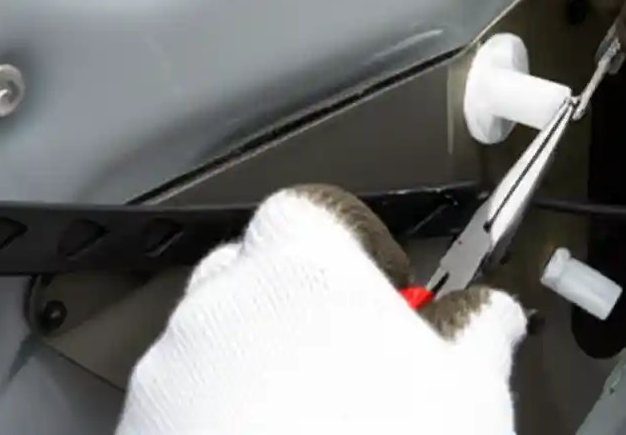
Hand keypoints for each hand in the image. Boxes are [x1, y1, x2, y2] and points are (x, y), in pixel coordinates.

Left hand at [117, 185, 526, 434]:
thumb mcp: (469, 390)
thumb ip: (477, 329)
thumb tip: (486, 315)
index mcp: (298, 268)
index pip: (316, 211)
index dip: (355, 245)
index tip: (386, 288)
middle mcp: (218, 308)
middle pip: (257, 274)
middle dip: (302, 308)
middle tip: (354, 362)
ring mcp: (165, 378)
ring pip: (215, 344)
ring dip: (257, 368)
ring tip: (314, 424)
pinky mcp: (139, 432)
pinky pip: (181, 408)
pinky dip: (218, 423)